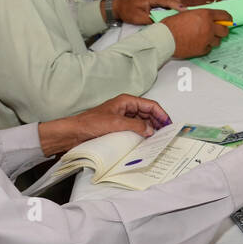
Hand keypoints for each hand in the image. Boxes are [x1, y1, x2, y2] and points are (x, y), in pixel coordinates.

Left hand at [39, 93, 170, 154]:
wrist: (73, 133)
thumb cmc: (89, 124)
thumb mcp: (117, 123)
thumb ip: (136, 126)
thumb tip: (151, 130)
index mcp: (126, 101)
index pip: (150, 105)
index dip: (161, 114)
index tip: (168, 124)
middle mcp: (125, 108)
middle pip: (148, 114)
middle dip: (157, 122)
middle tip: (165, 133)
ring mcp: (122, 119)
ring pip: (142, 122)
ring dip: (150, 129)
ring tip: (157, 139)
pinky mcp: (118, 128)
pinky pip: (134, 130)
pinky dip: (141, 135)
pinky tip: (145, 142)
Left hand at [112, 0, 182, 24]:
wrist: (120, 7)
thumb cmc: (128, 11)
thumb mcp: (140, 18)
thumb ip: (152, 20)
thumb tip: (163, 23)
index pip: (167, 1)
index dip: (177, 6)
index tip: (186, 10)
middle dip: (181, 6)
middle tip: (190, 13)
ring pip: (171, 0)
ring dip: (177, 6)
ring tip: (186, 14)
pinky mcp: (156, 1)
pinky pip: (167, 3)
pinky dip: (173, 7)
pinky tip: (177, 13)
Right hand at [160, 8, 231, 57]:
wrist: (165, 38)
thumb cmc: (172, 25)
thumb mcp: (188, 13)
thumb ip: (201, 15)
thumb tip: (208, 18)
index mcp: (205, 15)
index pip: (224, 16)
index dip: (227, 18)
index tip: (228, 20)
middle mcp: (209, 27)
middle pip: (225, 30)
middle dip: (222, 30)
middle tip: (217, 30)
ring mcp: (207, 39)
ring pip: (218, 41)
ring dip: (213, 39)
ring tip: (204, 37)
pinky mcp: (202, 49)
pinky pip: (209, 48)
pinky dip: (205, 46)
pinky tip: (198, 43)